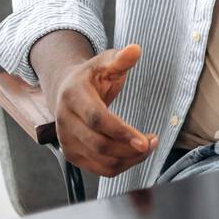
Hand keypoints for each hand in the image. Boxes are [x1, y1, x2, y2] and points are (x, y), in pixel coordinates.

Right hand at [51, 44, 156, 176]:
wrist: (66, 90)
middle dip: (131, 148)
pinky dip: (122, 166)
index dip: (121, 132)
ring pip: (102, 162)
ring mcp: (66, 141)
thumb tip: (135, 49)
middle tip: (153, 141)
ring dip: (130, 159)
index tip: (146, 140)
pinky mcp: (72, 154)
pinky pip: (100, 169)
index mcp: (73, 96)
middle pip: (100, 145)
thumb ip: (121, 59)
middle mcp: (64, 122)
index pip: (97, 120)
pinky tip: (136, 153)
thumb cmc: (92, 76)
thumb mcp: (105, 62)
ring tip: (149, 146)